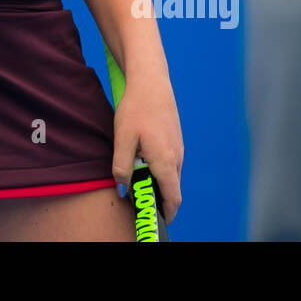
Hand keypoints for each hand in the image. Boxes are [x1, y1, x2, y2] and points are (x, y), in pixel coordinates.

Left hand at [110, 68, 182, 225]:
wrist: (151, 80)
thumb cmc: (136, 108)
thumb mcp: (123, 138)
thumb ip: (122, 167)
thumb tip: (123, 187)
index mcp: (166, 161)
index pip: (173, 198)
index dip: (166, 213)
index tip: (155, 220)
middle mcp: (177, 157)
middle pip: (172, 189)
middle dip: (157, 198)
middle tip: (137, 200)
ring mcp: (178, 147)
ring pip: (169, 174)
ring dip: (156, 181)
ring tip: (135, 178)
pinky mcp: (175, 139)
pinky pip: (169, 162)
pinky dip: (158, 168)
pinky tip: (140, 158)